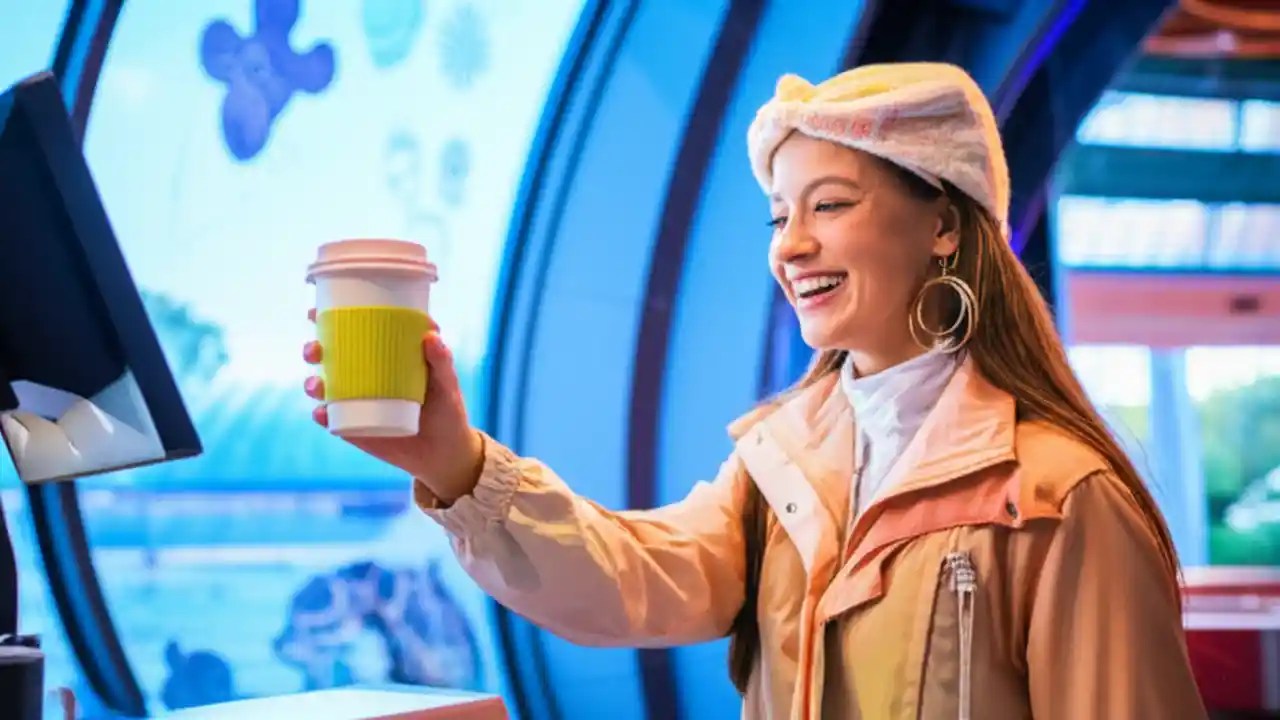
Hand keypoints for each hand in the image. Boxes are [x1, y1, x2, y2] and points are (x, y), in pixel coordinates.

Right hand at [303, 309, 483, 502]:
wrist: (444, 455)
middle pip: (329, 358)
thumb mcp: (447, 385)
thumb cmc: (448, 411)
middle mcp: (364, 377)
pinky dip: (322, 415)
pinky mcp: (355, 429)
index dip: (328, 320)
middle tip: (315, 350)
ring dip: (312, 382)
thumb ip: (441, 362)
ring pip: (324, 387)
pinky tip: (321, 413)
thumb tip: (431, 335)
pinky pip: (331, 420)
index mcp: (382, 357)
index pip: (351, 333)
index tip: (313, 310)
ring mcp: (357, 403)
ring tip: (316, 385)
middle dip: (313, 349)